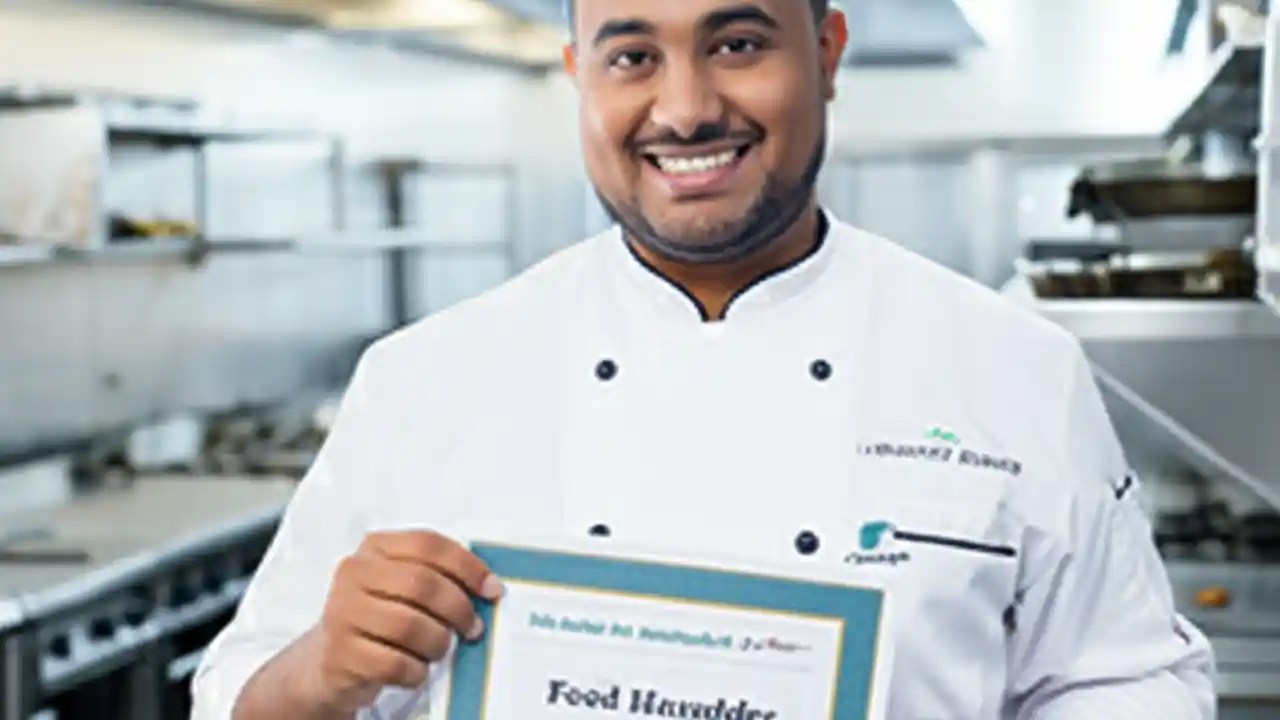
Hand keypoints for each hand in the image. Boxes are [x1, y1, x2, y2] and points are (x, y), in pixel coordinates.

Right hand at [298, 531, 502, 714]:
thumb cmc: (380, 616)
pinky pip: (394, 664)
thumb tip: (489, 587)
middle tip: (474, 628)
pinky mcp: (340, 653)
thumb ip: (439, 576)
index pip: (429, 544)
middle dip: (459, 609)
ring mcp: (342, 612)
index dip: (468, 566)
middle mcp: (354, 573)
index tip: (492, 589)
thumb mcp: (403, 585)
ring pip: (409, 626)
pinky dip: (416, 671)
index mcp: (375, 547)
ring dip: (438, 643)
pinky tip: (417, 669)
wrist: (332, 658)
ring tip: (440, 649)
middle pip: (422, 584)